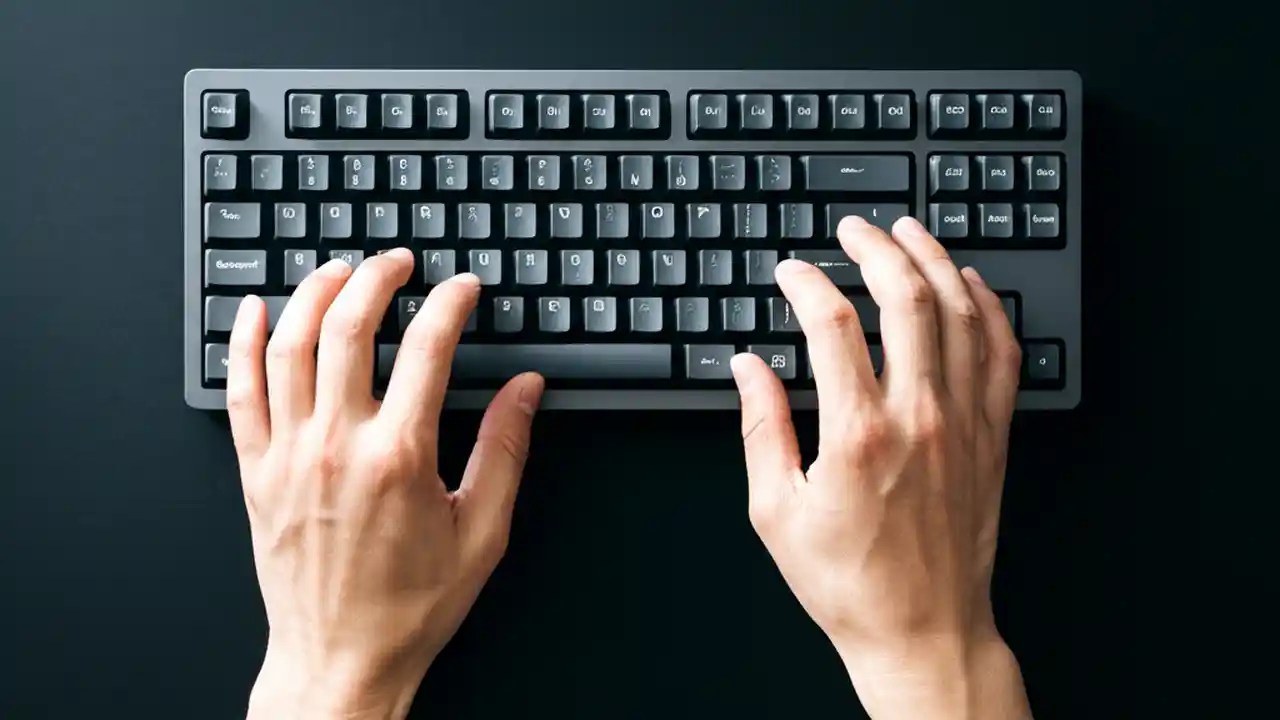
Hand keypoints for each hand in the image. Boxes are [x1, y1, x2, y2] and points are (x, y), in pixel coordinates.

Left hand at [225, 250, 543, 719]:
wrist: (341, 660)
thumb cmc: (410, 606)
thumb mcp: (483, 531)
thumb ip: (505, 450)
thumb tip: (526, 390)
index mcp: (399, 456)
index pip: (427, 348)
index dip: (450, 303)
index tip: (463, 288)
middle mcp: (338, 445)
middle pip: (348, 327)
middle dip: (377, 277)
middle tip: (398, 261)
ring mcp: (289, 456)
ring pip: (289, 346)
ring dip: (313, 294)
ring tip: (338, 269)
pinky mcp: (256, 472)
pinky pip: (240, 391)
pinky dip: (243, 342)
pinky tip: (255, 311)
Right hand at [731, 216, 1030, 719]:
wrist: (923, 631)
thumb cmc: (849, 583)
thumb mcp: (776, 512)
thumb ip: (760, 428)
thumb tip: (749, 368)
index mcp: (857, 435)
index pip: (834, 326)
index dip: (808, 284)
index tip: (791, 272)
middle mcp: (918, 418)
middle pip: (907, 300)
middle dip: (877, 248)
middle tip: (854, 230)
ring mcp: (963, 425)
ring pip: (960, 315)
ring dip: (934, 261)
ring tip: (910, 233)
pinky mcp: (992, 438)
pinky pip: (1003, 355)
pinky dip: (989, 309)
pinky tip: (971, 286)